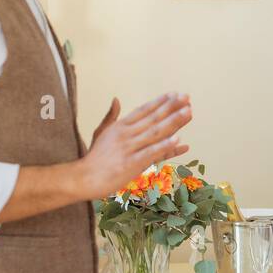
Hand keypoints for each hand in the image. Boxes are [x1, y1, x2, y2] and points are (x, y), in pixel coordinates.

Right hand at [78, 93, 192, 198]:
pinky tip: (179, 140)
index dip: (161, 102)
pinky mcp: (131, 164)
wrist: (83, 178)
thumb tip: (116, 99)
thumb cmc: (94, 157)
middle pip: (153, 118)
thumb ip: (111, 116)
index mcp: (120, 126)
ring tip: (189, 112)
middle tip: (187, 97)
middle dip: (171, 107)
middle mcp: (126, 134)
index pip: (144, 110)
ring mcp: (129, 148)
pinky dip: (165, 146)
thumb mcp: (101, 132)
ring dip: (174, 122)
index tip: (175, 94)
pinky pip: (151, 153)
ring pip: (155, 132)